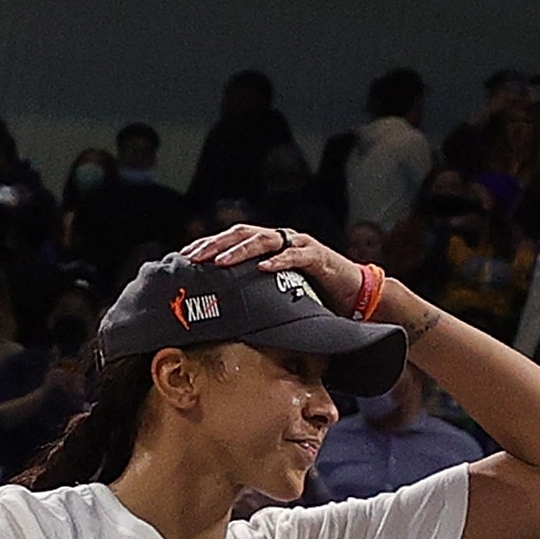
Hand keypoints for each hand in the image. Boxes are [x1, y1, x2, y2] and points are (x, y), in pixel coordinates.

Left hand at [178, 224, 367, 315]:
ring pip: (265, 239)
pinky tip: (262, 268)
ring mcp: (300, 244)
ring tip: (221, 262)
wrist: (354, 294)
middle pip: (242, 233)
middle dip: (217, 244)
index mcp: (269, 244)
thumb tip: (219, 305)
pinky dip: (279, 261)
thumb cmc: (313, 293)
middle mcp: (282, 238)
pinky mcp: (319, 256)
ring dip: (241, 250)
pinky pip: (296, 255)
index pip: (232, 237)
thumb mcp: (277, 291)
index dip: (209, 244)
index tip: (185, 256)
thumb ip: (254, 289)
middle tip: (195, 258)